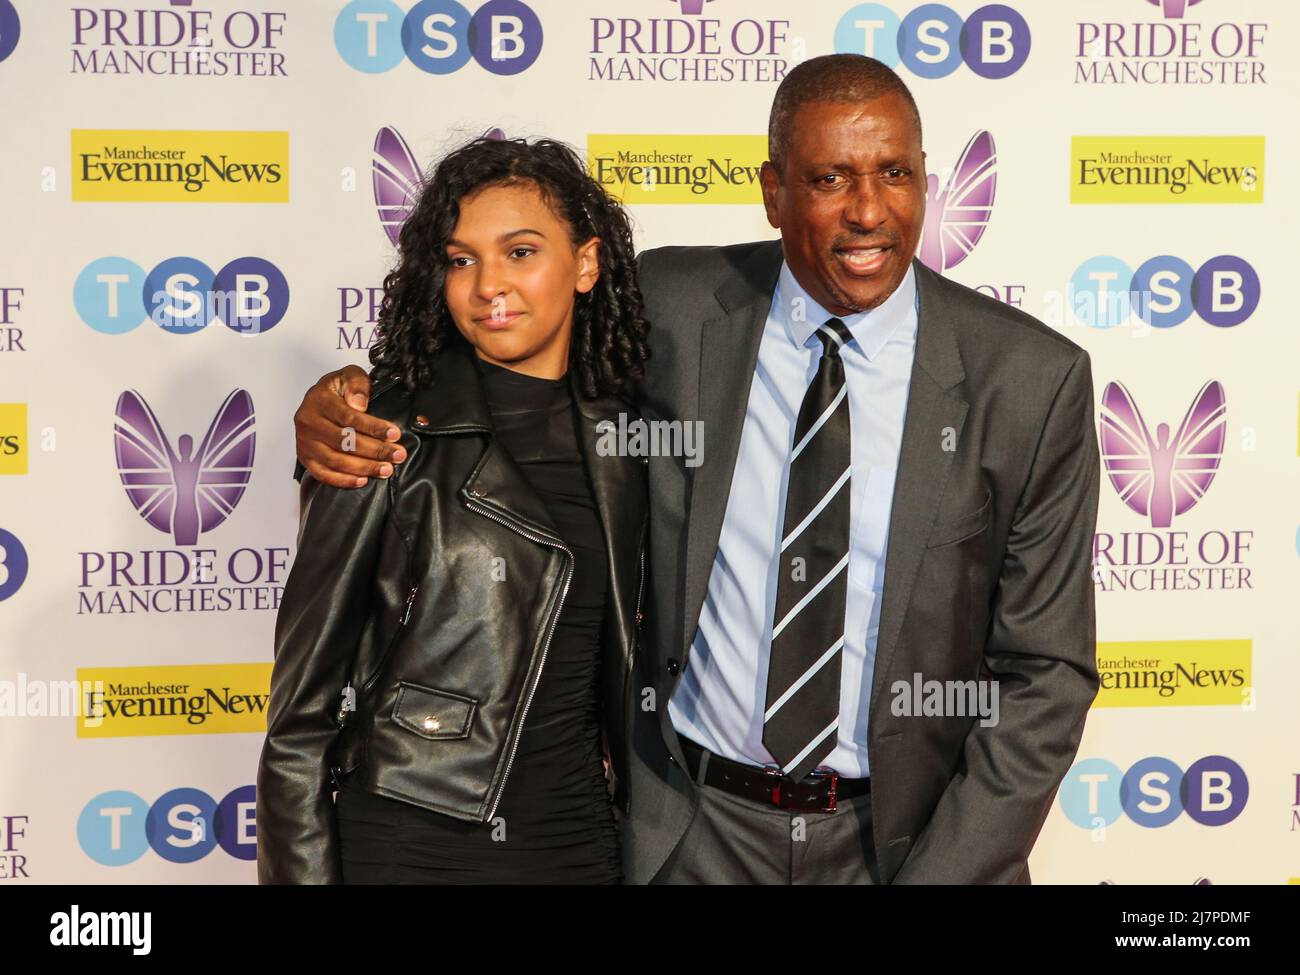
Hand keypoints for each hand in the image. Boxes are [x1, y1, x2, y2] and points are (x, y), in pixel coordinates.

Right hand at [294, 365, 405, 487]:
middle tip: (398, 455)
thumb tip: (359, 404)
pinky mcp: (305, 458)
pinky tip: (363, 480)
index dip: (373, 427)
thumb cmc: (338, 390)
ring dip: (364, 467)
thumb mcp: (349, 375)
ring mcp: (304, 442)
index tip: (394, 434)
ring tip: (387, 469)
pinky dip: (344, 480)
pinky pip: (323, 475)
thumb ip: (357, 383)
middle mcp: (308, 422)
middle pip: (344, 442)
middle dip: (375, 450)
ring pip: (336, 460)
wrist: (318, 401)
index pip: (348, 417)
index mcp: (318, 400)